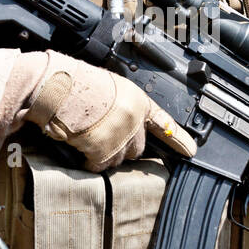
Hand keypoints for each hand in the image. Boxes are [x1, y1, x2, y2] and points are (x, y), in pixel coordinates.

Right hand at [26, 52, 196, 171]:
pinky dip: (87, 161)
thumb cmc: (74, 83)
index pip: (163, 123)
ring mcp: (121, 136)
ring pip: (116, 159)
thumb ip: (121, 107)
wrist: (57, 86)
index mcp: (137, 100)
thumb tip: (118, 124)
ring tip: (84, 135)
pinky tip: (78, 144)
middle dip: (119, 147)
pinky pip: (98, 166)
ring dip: (101, 155)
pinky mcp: (104, 150)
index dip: (178, 139)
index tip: (191, 150)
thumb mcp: (107, 88)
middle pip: (136, 149)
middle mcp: (135, 119)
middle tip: (98, 136)